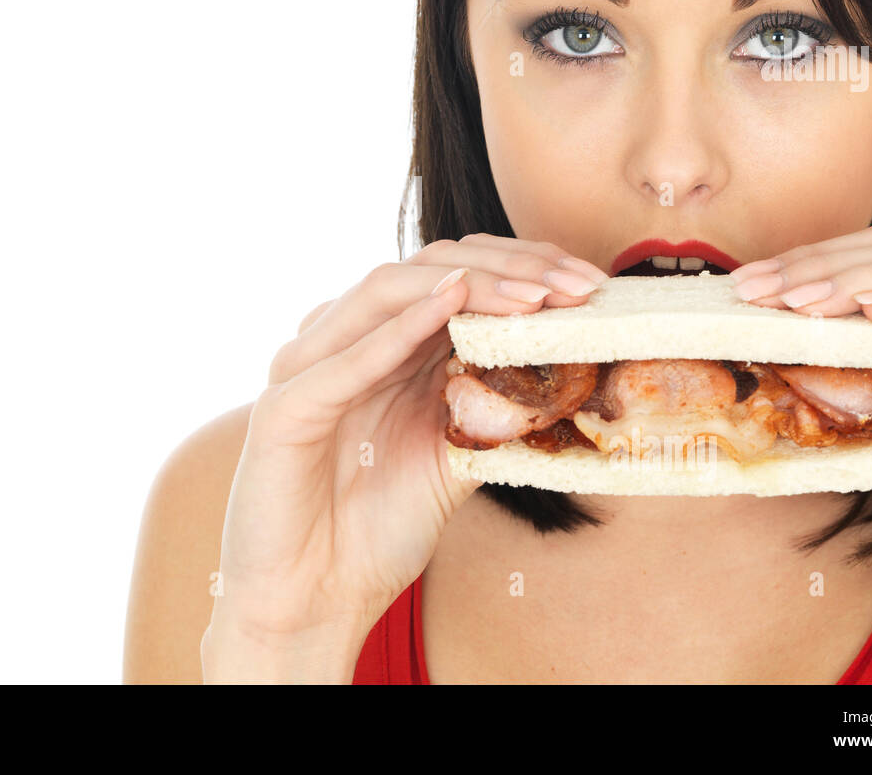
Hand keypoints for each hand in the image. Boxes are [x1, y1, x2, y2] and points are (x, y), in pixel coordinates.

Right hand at [206, 234, 606, 678]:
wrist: (312, 603)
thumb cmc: (376, 532)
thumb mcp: (456, 459)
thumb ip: (493, 409)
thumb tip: (572, 371)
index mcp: (383, 347)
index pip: (454, 276)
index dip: (522, 268)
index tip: (588, 284)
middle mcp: (343, 341)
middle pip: (426, 270)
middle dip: (509, 268)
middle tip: (576, 285)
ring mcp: (307, 366)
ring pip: (386, 291)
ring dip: (467, 286)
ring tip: (532, 296)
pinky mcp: (283, 408)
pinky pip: (345, 359)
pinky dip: (399, 329)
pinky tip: (450, 306)